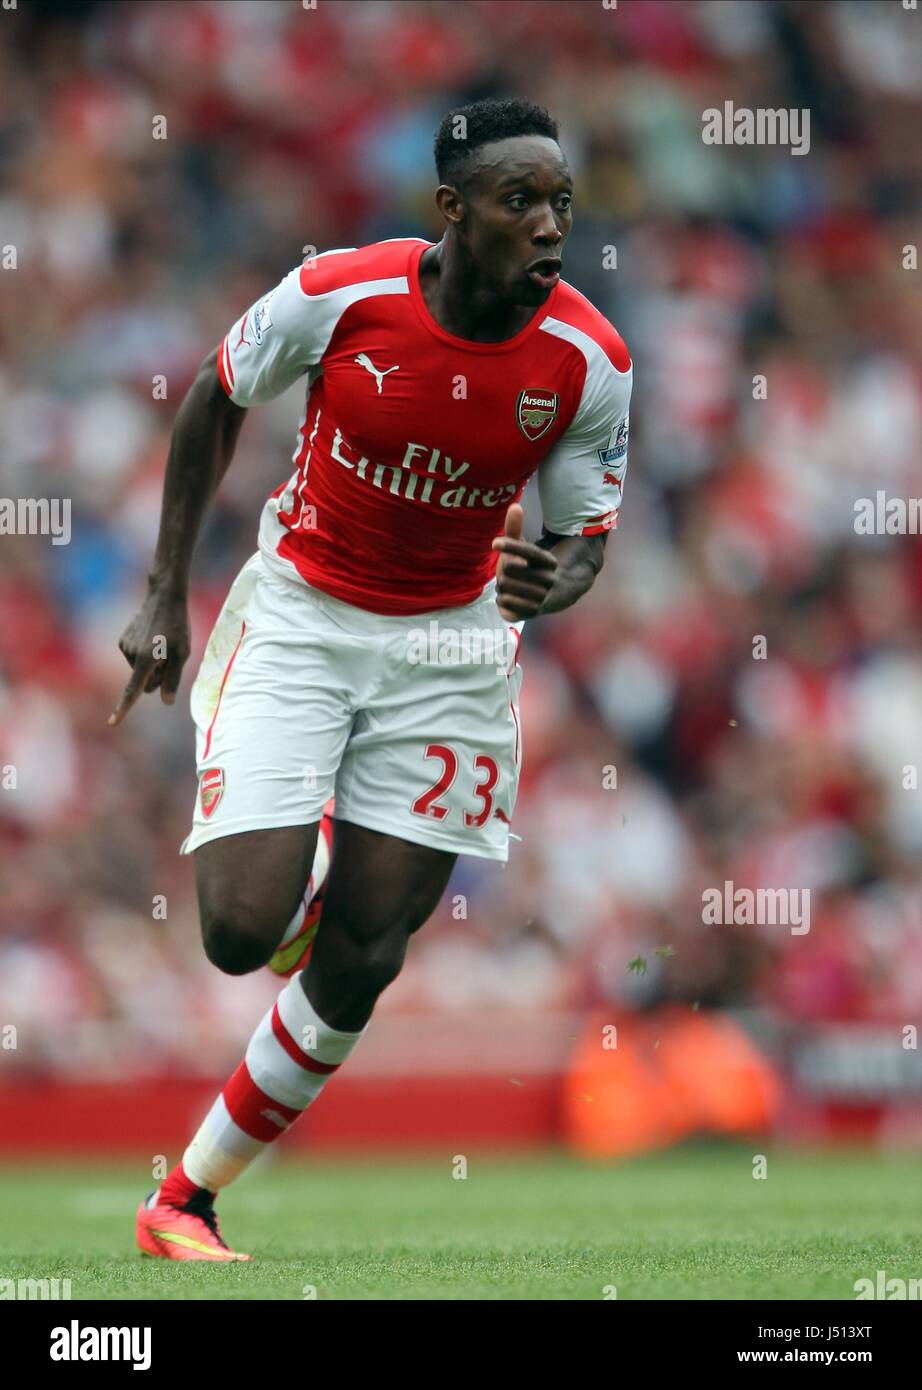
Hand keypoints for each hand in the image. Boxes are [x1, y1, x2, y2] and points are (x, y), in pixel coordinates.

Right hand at [109, 585, 189, 725]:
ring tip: (162, 643)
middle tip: (169, 657)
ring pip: (139, 670)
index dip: (124, 708)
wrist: (163, 598)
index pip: (134, 690)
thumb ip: (173, 679)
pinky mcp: (122, 640)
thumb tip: (165, 701)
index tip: (112, 722)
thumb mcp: (182, 654)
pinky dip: (144, 655)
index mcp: (146, 660)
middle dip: (156, 678)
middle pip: (143, 682)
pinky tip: (153, 638)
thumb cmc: (177, 626)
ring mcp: (124, 646)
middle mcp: (131, 654)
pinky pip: (135, 658)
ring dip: (151, 664)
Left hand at [491, 503, 557, 620]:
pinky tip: (507, 598)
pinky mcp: (533, 613)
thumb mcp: (525, 549)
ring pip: (505, 587)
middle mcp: (548, 580)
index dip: (512, 546)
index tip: (495, 542)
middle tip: (509, 574)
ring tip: (510, 587)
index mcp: (548, 561)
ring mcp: (542, 598)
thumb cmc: (533, 568)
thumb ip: (516, 530)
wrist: (556, 595)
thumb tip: (514, 505)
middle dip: (503, 571)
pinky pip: (505, 604)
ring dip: (502, 586)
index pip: (529, 552)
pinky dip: (501, 599)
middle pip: (509, 570)